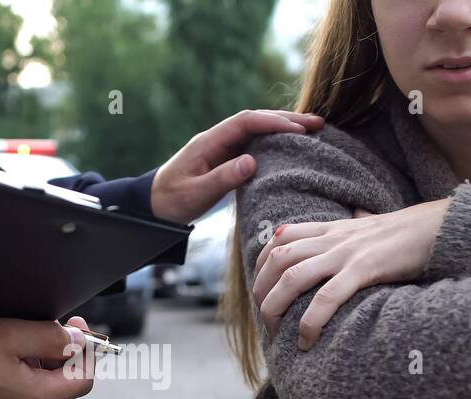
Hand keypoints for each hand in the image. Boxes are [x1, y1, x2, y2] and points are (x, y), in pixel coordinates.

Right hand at [0, 318, 92, 398]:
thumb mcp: (7, 334)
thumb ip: (49, 337)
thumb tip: (77, 339)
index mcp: (35, 398)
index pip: (84, 379)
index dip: (86, 350)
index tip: (74, 325)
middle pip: (58, 385)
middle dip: (57, 355)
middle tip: (39, 326)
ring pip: (33, 391)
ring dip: (32, 366)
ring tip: (8, 342)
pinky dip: (11, 379)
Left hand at [150, 109, 324, 223]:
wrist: (152, 206)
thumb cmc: (171, 201)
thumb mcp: (196, 193)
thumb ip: (222, 178)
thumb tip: (252, 161)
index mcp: (208, 142)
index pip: (245, 123)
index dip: (272, 123)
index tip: (298, 130)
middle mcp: (217, 139)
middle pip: (256, 120)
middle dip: (286, 120)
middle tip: (317, 124)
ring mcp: (222, 147)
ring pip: (257, 130)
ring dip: (284, 128)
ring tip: (313, 131)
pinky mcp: (226, 158)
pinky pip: (254, 144)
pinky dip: (275, 142)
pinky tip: (293, 147)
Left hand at [254, 199, 450, 350]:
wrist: (441, 227)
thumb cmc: (409, 234)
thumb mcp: (372, 227)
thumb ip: (353, 227)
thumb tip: (354, 217)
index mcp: (332, 229)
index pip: (281, 238)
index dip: (261, 264)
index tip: (260, 288)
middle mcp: (332, 239)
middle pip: (277, 259)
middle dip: (261, 291)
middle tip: (264, 319)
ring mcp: (346, 253)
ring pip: (292, 277)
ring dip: (275, 307)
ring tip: (275, 333)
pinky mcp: (364, 269)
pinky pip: (326, 297)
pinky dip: (310, 321)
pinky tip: (306, 341)